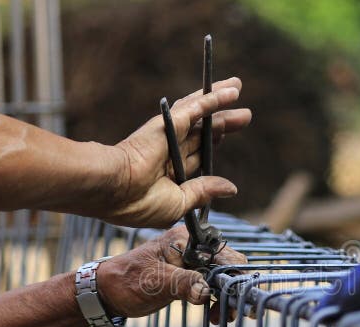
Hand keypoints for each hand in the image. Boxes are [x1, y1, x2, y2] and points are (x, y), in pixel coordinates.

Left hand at [95, 226, 247, 321]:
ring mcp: (192, 261)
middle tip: (232, 313)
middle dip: (233, 289)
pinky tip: (213, 315)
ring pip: (222, 277)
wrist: (108, 292)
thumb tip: (206, 292)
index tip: (241, 298)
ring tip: (221, 318)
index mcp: (185, 240)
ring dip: (225, 298)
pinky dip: (216, 300)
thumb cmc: (127, 282)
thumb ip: (182, 283)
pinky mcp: (190, 275)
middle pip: (227, 265)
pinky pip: (212, 285)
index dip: (235, 276)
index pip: (222, 255)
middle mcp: (193, 247)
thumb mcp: (154, 282)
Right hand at [105, 77, 251, 227]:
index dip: (211, 147)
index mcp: (168, 175)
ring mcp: (169, 135)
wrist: (114, 190)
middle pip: (203, 133)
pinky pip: (197, 108)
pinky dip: (214, 99)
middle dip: (224, 124)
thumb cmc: (139, 204)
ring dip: (221, 102)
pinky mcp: (170, 123)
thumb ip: (203, 192)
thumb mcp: (179, 204)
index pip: (196, 157)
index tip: (224, 139)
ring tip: (238, 88)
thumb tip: (230, 188)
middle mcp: (169, 151)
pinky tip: (231, 91)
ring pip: (201, 115)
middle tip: (245, 116)